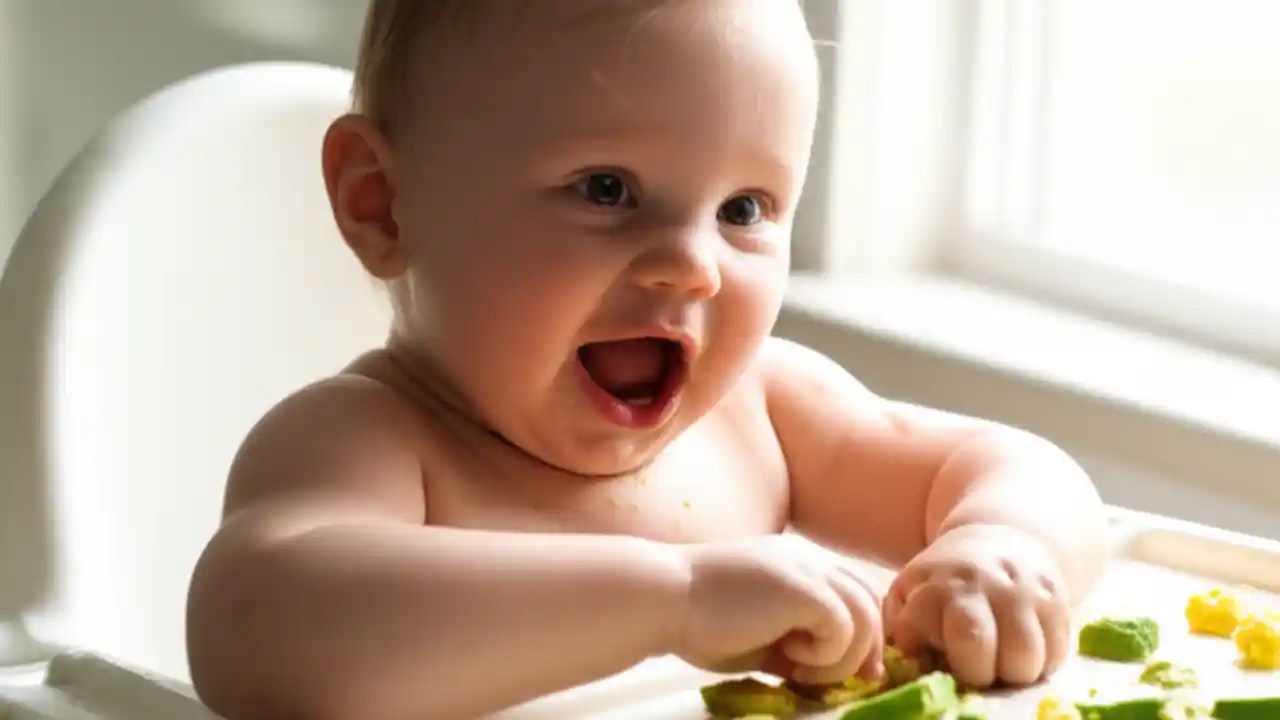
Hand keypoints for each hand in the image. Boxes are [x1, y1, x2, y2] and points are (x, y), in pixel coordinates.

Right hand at [674, 535, 884, 684]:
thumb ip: (791, 644)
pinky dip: (824, 654)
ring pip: (865, 616)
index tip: (851, 671)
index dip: (859, 633)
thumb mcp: (756, 635)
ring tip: (801, 671)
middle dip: (866, 648)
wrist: (665, 598)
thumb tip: (823, 675)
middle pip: (868, 601)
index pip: (851, 591)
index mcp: (796, 563)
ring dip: (843, 657)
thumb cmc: (696, 620)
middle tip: (850, 682)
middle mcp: (809, 558)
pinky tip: (786, 656)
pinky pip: (844, 629)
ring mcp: (810, 569)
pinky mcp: (807, 590)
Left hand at [883, 524, 1069, 687]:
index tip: (929, 653)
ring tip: (1002, 661)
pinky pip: (1055, 652)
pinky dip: (1043, 663)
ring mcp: (1021, 590)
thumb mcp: (910, 591)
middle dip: (974, 672)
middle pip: (976, 645)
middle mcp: (979, 584)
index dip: (924, 654)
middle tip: (974, 667)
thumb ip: (900, 628)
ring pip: (1024, 657)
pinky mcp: (1056, 599)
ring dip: (1013, 672)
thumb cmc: (946, 580)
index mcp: (934, 585)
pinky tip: (1026, 648)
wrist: (1000, 537)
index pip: (921, 628)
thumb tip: (898, 668)